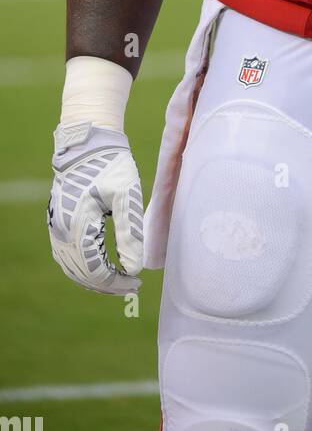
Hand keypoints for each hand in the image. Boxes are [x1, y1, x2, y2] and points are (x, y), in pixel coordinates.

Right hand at [47, 122, 143, 294]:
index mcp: (78, 227)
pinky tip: (103, 267)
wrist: (88, 144)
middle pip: (82, 274)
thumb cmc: (111, 165)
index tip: (136, 282)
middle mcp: (62, 232)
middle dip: (108, 284)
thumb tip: (134, 268)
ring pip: (73, 268)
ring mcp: (57, 229)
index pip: (95, 271)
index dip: (116, 282)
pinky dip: (84, 268)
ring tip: (120, 280)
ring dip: (95, 279)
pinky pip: (68, 257)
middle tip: (132, 285)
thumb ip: (130, 233)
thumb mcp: (126, 195)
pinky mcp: (58, 224)